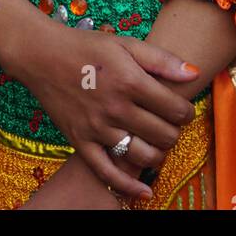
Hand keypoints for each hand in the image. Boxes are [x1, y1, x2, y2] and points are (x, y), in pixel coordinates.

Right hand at [16, 18, 199, 199]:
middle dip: (174, 132)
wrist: (42, 56)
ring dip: (158, 155)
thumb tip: (193, 73)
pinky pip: (107, 172)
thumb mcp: (125, 44)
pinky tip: (144, 192)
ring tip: (158, 145)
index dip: (186, 112)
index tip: (184, 110)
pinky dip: (128, 187)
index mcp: (130, 81)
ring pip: (141, 156)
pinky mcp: (80, 142)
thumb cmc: (86, 47)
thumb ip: (161, 59)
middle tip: (170, 125)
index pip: (174, 109)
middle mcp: (115, 108)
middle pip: (162, 135)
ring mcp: (97, 128)